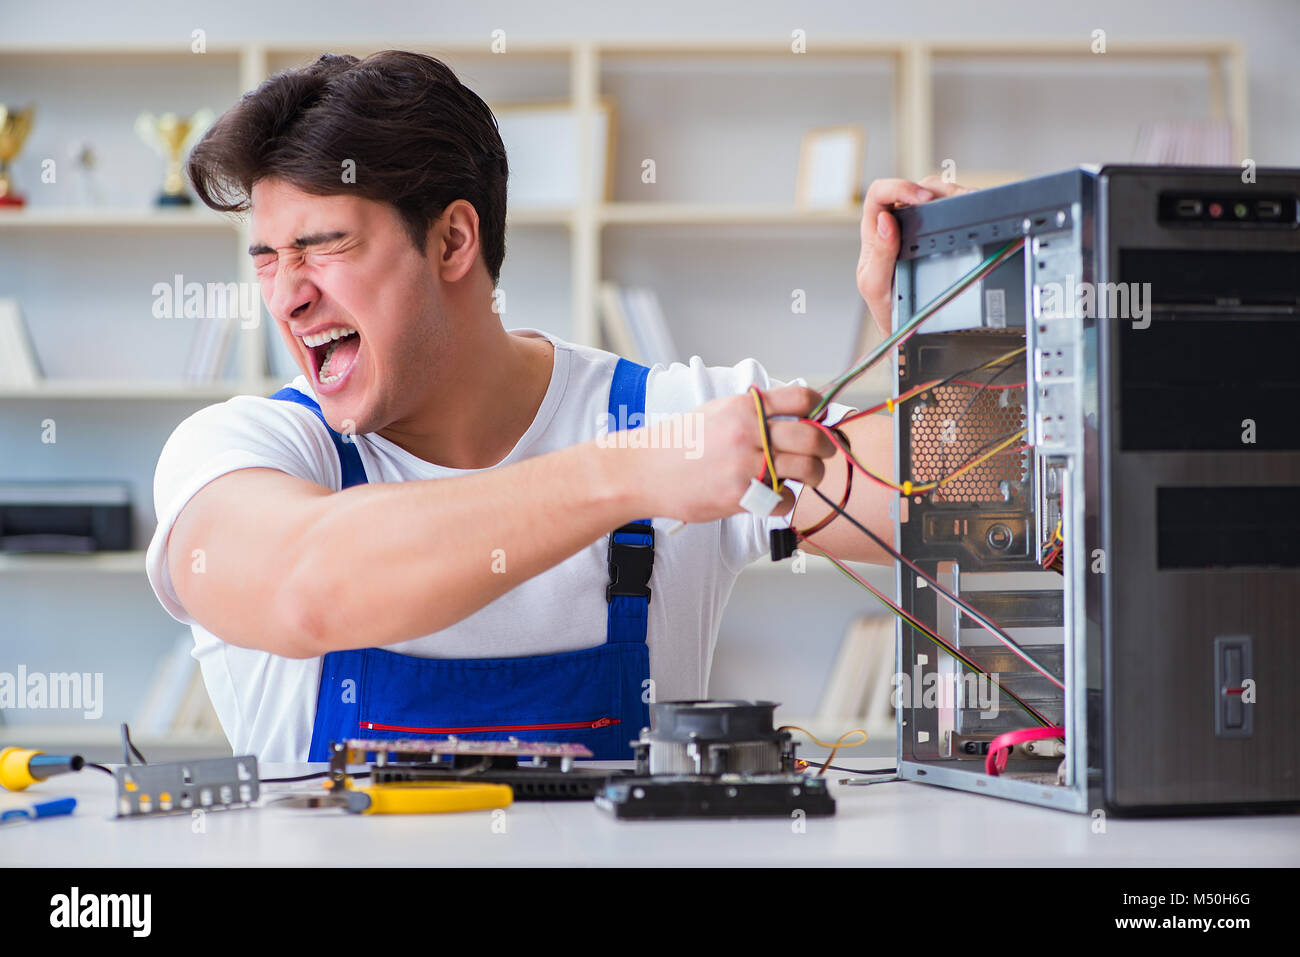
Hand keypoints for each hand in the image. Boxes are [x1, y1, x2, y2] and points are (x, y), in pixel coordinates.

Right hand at [630, 384, 835, 523]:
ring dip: (813, 474)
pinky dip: (784, 500)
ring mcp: (744, 466)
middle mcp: (747, 433)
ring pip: (806, 470)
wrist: (643, 472)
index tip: (820, 418)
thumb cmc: (678, 442)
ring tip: (805, 476)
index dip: (818, 408)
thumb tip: (791, 412)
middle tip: (824, 453)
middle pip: (812, 438)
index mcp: (744, 407)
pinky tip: (773, 495)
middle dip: (826, 447)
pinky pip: (783, 500)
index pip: (801, 399)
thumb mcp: (715, 412)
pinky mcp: (739, 496)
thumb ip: (752, 411)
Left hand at [857, 175, 973, 336]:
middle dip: (935, 190)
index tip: (920, 199)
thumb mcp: (875, 286)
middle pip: (913, 187)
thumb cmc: (888, 309)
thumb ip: (877, 255)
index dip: (899, 187)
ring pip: (936, 193)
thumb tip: (885, 222)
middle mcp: (897, 225)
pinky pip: (953, 209)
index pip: (880, 195)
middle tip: (951, 203)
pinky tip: (972, 215)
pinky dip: (967, 204)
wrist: (910, 331)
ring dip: (953, 194)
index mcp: (876, 234)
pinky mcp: (942, 235)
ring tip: (964, 206)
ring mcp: (920, 229)